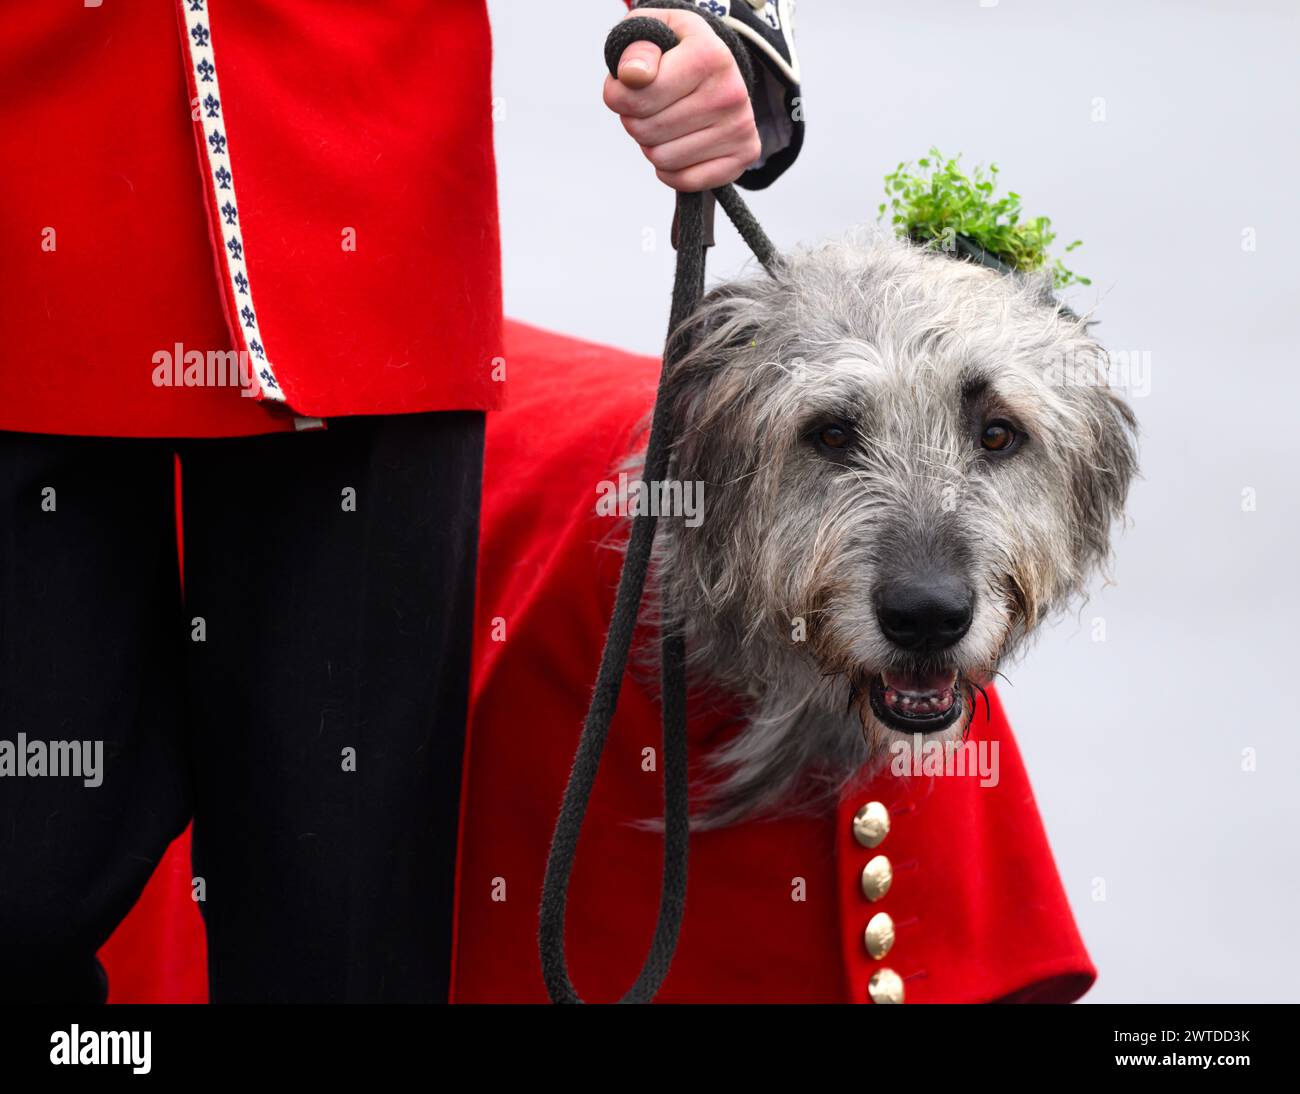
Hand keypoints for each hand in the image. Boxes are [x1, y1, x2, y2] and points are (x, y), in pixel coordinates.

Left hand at [604, 8, 761, 192]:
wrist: (718, 67)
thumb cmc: (677, 52)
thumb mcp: (654, 30)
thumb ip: (635, 47)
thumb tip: (632, 76)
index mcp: (708, 56)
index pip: (638, 97)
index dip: (616, 96)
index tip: (623, 87)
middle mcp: (730, 93)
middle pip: (645, 131)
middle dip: (634, 121)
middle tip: (646, 107)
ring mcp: (740, 128)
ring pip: (662, 159)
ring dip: (651, 145)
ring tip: (663, 123)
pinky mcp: (744, 156)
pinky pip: (685, 181)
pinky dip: (670, 170)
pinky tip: (676, 146)